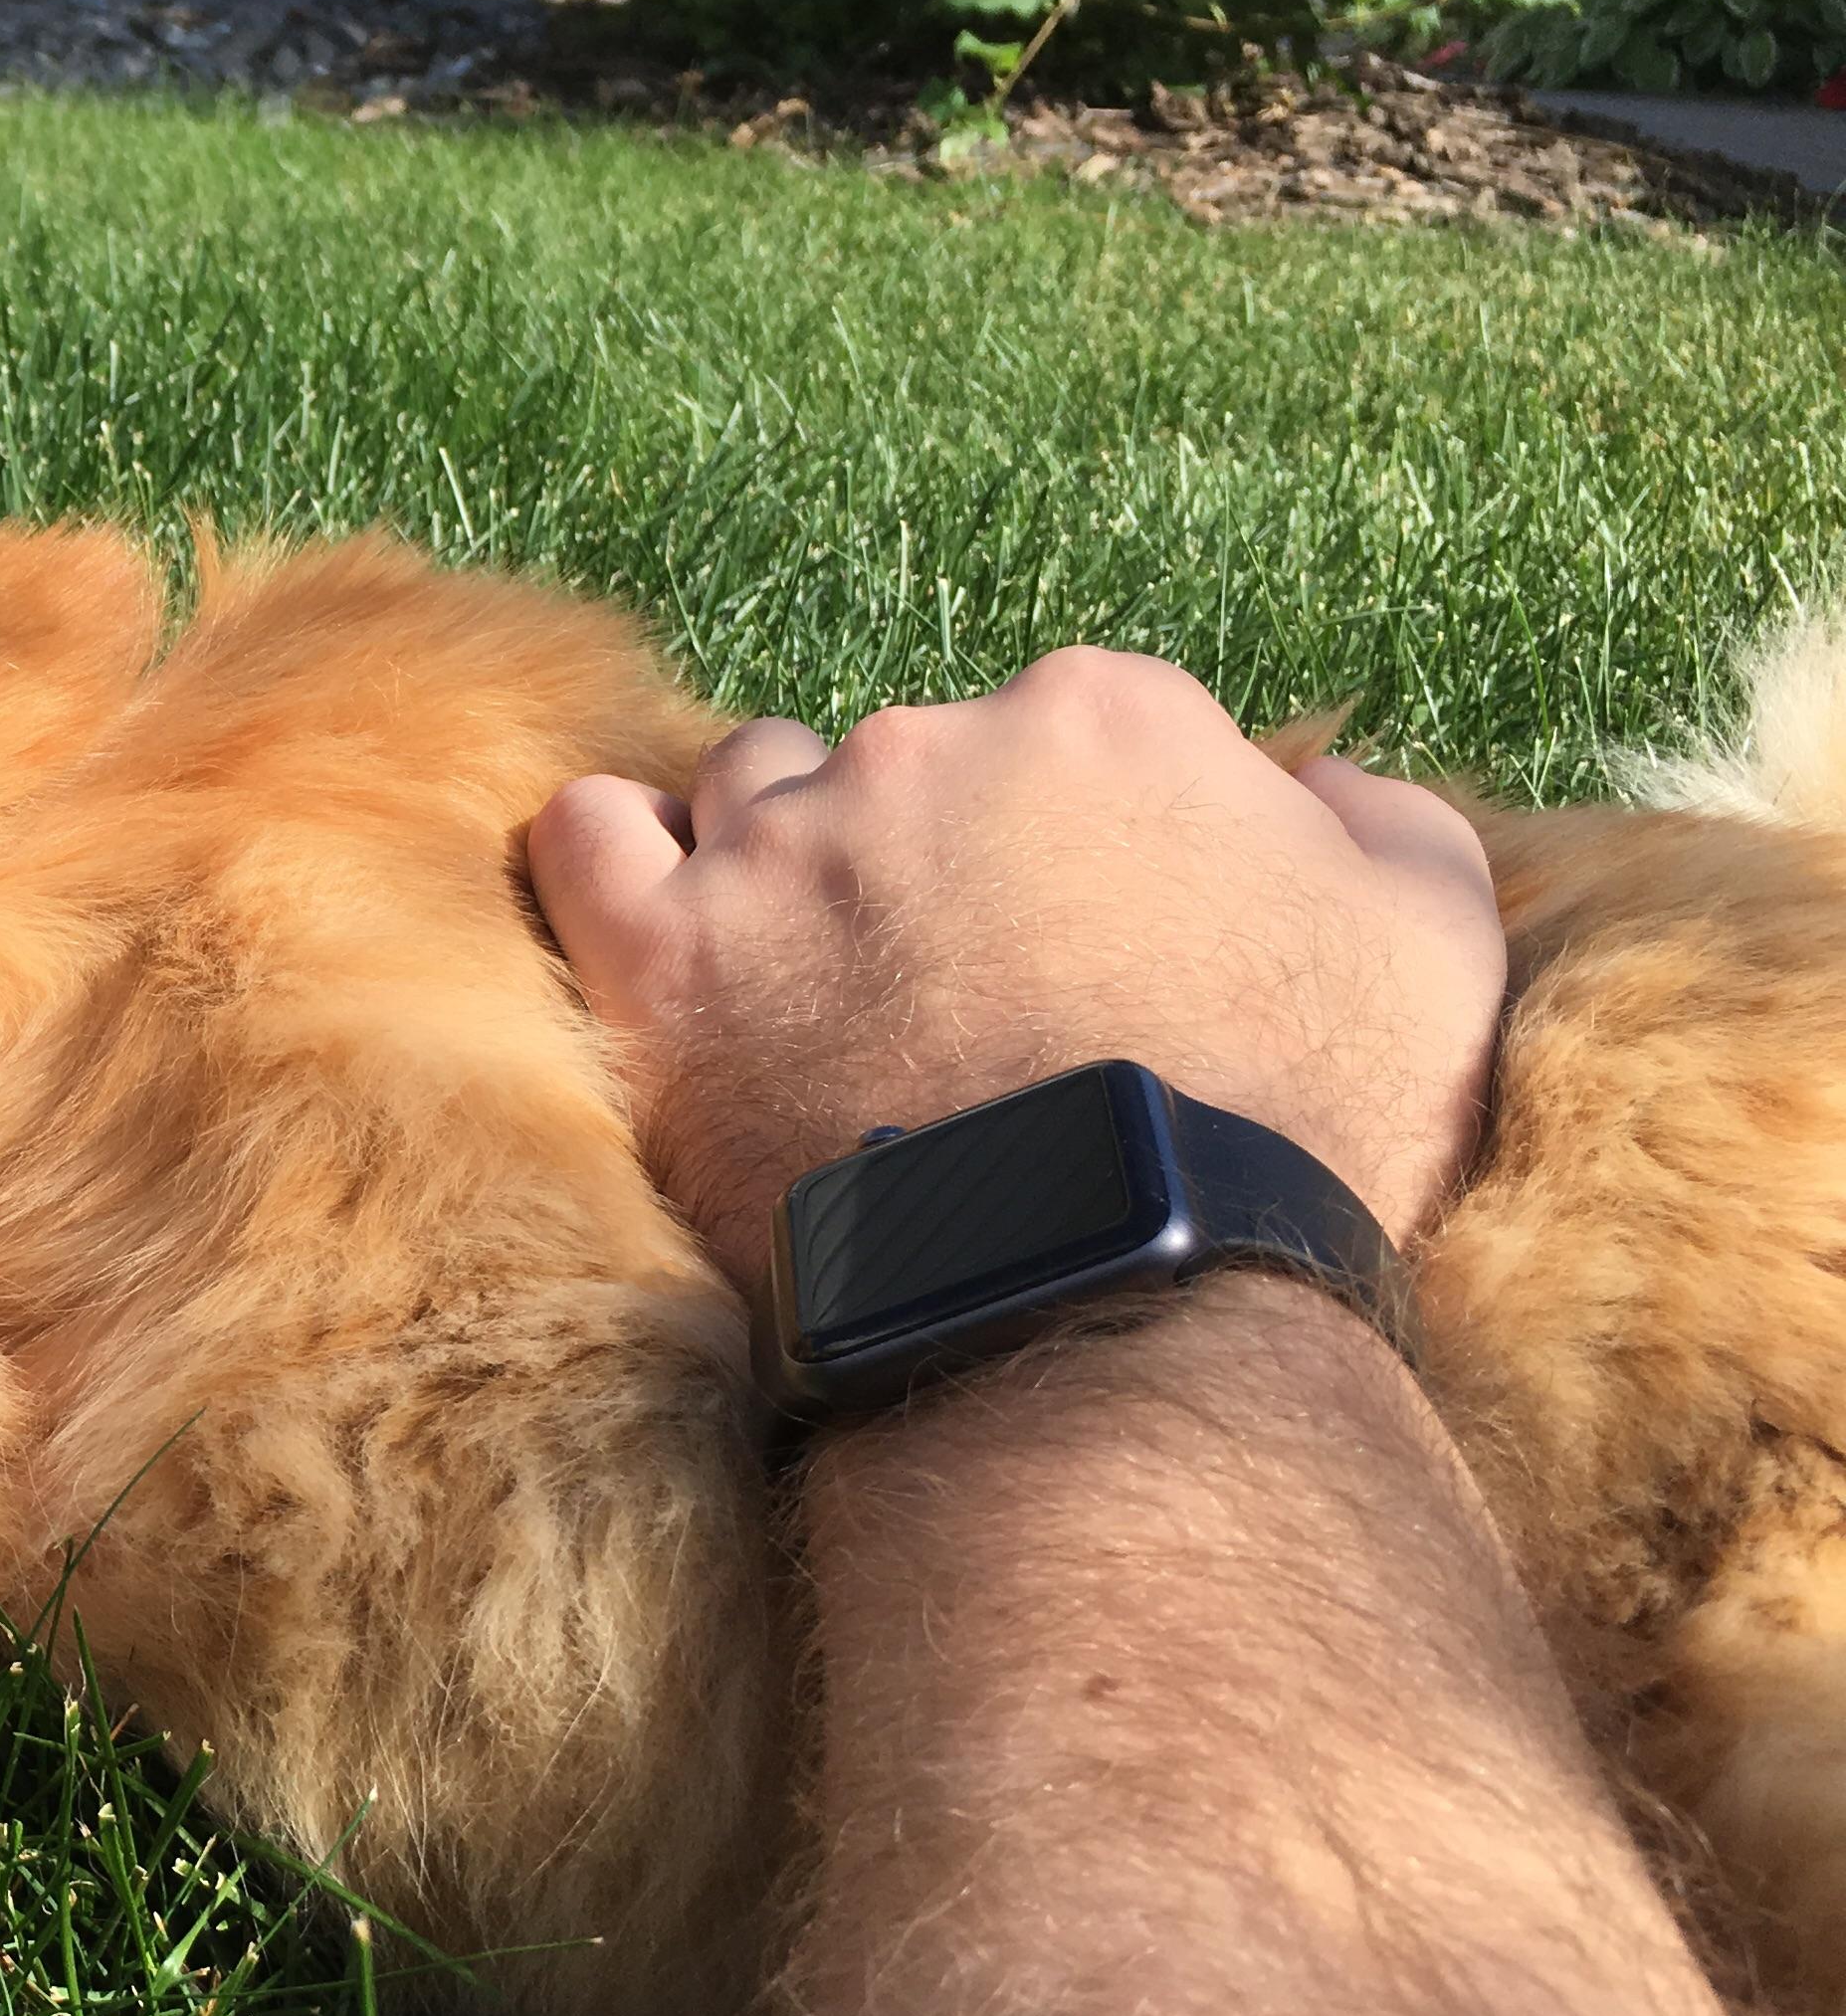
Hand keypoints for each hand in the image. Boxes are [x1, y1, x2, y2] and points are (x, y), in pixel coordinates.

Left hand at [526, 647, 1505, 1286]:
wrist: (1118, 1298)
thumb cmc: (1292, 1131)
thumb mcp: (1429, 950)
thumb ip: (1380, 824)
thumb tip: (1328, 786)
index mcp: (1104, 716)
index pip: (1078, 736)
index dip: (1086, 845)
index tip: (1091, 946)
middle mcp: (926, 744)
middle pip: (909, 765)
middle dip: (933, 856)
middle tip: (964, 1000)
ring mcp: (781, 849)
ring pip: (750, 791)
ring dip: (779, 858)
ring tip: (821, 984)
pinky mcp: (662, 962)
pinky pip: (588, 847)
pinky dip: (612, 867)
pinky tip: (654, 922)